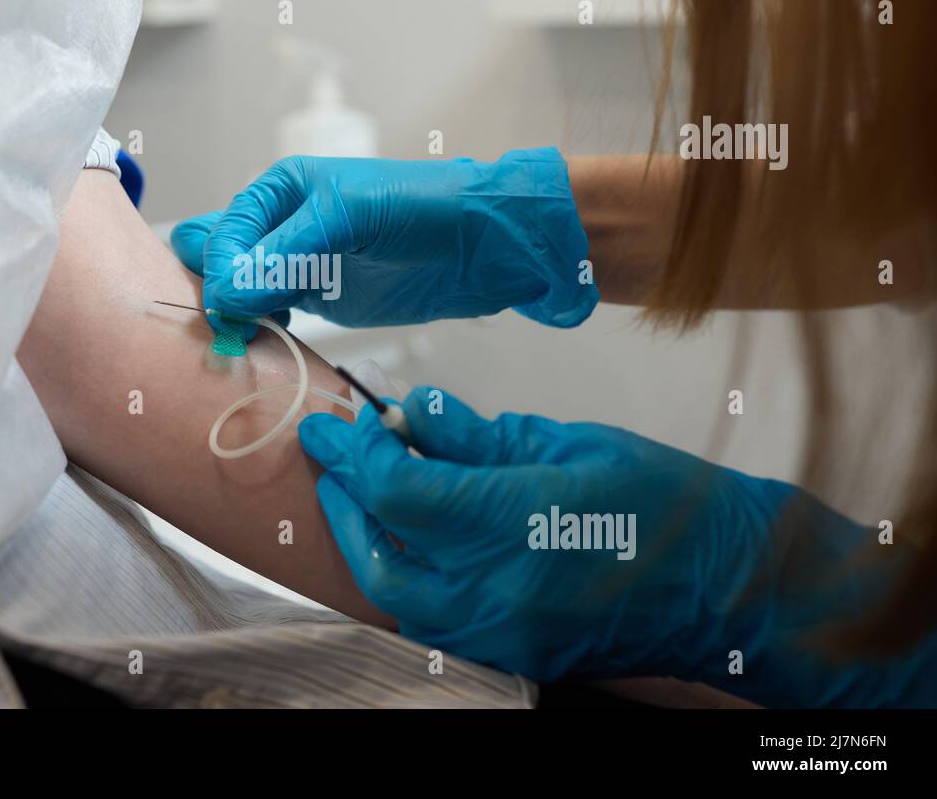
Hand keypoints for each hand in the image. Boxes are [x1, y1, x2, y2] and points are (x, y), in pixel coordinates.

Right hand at [170, 148, 597, 329]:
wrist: (482, 246)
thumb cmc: (421, 210)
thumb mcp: (347, 218)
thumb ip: (285, 253)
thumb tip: (226, 291)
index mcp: (280, 189)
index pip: (221, 231)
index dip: (222, 269)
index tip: (233, 306)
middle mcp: (281, 224)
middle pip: (219, 259)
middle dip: (219, 292)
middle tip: (235, 327)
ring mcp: (297, 263)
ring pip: (238, 290)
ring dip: (236, 315)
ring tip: (252, 336)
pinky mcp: (317, 297)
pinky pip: (268, 312)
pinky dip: (261, 326)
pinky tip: (275, 335)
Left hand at [300, 388, 919, 705]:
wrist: (733, 586)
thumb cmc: (665, 499)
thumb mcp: (569, 444)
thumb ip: (479, 435)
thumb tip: (413, 412)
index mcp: (518, 522)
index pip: (400, 491)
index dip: (362, 452)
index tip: (349, 422)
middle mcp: (501, 589)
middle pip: (381, 554)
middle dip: (346, 499)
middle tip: (333, 455)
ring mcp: (507, 633)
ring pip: (398, 599)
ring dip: (368, 544)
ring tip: (359, 495)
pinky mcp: (517, 655)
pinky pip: (435, 622)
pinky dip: (407, 580)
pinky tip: (409, 541)